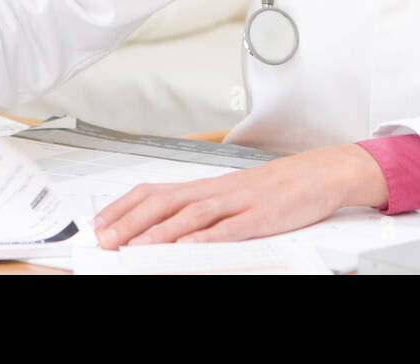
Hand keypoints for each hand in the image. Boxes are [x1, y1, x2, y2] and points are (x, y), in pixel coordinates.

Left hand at [91, 143, 387, 247]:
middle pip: (164, 202)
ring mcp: (238, 202)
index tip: (99, 224)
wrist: (319, 173)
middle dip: (130, 222)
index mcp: (206, 186)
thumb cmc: (276, 187)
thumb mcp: (232, 195)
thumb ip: (201, 210)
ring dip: (159, 232)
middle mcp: (216, 190)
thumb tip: (165, 228)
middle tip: (105, 239)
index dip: (123, 207)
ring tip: (135, 246)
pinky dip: (206, 237)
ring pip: (192, 214)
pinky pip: (230, 227)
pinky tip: (188, 247)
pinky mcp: (261, 216)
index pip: (154, 191)